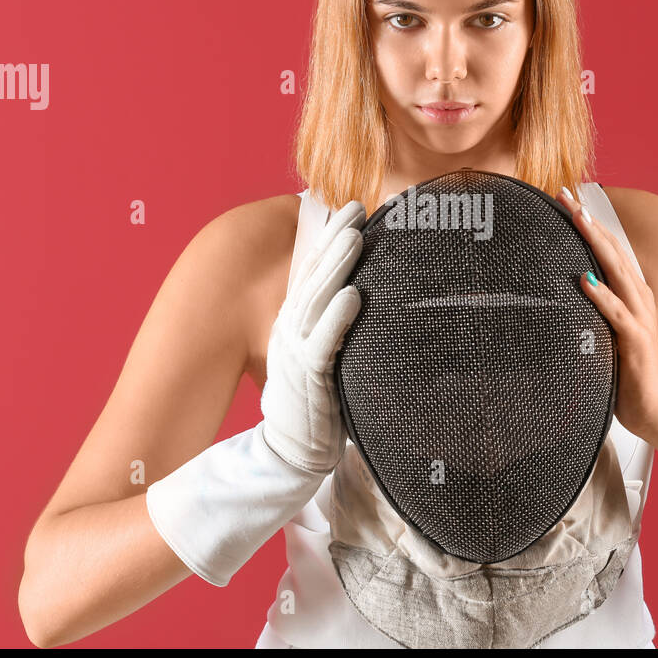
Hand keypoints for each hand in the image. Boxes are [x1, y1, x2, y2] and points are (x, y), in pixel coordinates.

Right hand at [260, 199, 365, 473]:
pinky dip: (338, 317)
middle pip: (314, 275)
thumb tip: (364, 298)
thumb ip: (337, 330)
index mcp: (296, 324)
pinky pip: (324, 342)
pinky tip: (352, 295)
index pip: (314, 272)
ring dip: (337, 266)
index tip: (350, 210)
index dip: (330, 239)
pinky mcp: (309, 377)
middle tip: (356, 206)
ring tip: (355, 236)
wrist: (292, 451)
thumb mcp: (324, 357)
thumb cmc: (317, 404)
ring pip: (318, 299)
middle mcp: (292, 331)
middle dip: (335, 238)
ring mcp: (297, 352)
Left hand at [555, 186, 657, 441]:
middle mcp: (638, 301)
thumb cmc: (633, 379)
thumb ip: (596, 317)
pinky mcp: (636, 342)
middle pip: (611, 251)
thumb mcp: (608, 340)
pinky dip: (602, 295)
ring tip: (577, 218)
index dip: (588, 226)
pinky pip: (617, 314)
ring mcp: (638, 319)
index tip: (565, 201)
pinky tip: (585, 279)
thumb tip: (572, 298)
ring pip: (616, 272)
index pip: (607, 253)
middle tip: (564, 194)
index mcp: (631, 298)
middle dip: (588, 221)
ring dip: (596, 243)